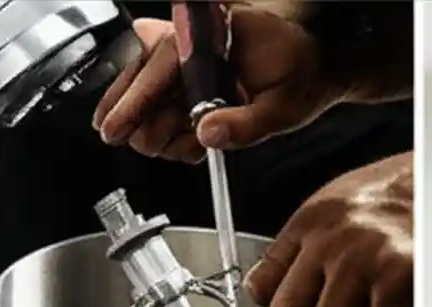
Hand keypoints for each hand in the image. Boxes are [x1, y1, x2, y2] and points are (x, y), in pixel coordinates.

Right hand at [92, 5, 355, 158]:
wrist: (316, 66)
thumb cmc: (304, 71)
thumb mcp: (284, 106)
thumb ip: (246, 123)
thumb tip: (207, 133)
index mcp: (213, 34)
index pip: (158, 65)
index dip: (133, 101)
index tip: (115, 129)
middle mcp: (193, 40)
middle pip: (139, 78)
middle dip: (139, 119)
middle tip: (151, 146)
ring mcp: (188, 59)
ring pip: (146, 97)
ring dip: (160, 131)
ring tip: (188, 147)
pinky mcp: (190, 77)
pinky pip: (162, 104)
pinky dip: (172, 131)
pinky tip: (192, 143)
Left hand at [244, 152, 412, 306]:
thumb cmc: (391, 197)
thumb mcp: (334, 206)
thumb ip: (300, 244)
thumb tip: (268, 282)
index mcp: (309, 222)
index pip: (261, 286)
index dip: (277, 300)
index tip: (291, 302)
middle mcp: (329, 244)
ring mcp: (359, 267)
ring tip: (359, 304)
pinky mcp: (391, 287)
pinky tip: (383, 301)